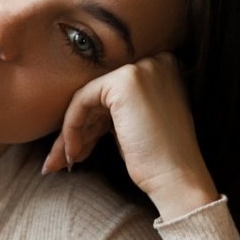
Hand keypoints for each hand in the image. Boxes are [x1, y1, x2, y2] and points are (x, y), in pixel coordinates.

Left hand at [40, 53, 218, 219]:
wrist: (177, 178)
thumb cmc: (157, 160)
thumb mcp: (133, 125)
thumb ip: (112, 111)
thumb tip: (74, 117)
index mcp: (162, 70)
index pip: (112, 94)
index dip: (92, 124)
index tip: (77, 150)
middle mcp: (155, 62)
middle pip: (99, 96)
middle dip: (77, 130)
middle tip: (62, 159)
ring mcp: (142, 68)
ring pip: (87, 99)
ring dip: (70, 134)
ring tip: (62, 162)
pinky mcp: (125, 82)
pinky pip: (82, 101)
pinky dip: (71, 128)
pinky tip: (72, 153)